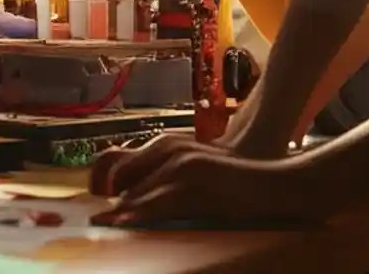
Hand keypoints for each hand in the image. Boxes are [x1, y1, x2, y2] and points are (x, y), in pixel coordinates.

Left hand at [90, 144, 317, 227]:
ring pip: (137, 189)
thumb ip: (165, 181)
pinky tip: (124, 220)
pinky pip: (158, 199)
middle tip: (96, 222)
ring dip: (120, 209)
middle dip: (109, 199)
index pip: (119, 162)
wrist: (272, 181)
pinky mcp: (192, 177)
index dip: (104, 185)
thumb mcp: (195, 173)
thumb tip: (132, 201)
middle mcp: (168, 148)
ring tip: (103, 223)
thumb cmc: (233, 184)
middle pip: (122, 174)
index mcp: (166, 145)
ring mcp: (180, 161)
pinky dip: (138, 211)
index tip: (97, 209)